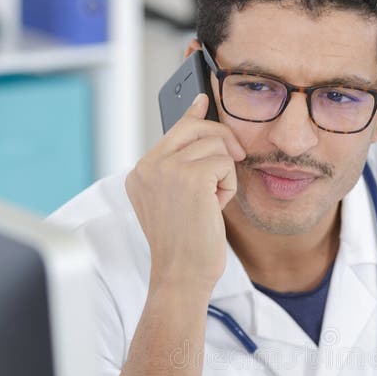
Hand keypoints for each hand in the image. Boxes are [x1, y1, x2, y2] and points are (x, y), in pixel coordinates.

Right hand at [125, 93, 245, 291]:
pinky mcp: (191, 177)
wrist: (181, 275)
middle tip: (237, 157)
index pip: (171, 131)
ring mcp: (166, 170)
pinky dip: (229, 186)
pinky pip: (225, 164)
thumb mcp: (177, 201)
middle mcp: (147, 167)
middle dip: (222, 139)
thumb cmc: (184, 246)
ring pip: (214, 146)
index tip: (203, 100)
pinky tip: (217, 207)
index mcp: (140, 173)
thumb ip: (182, 168)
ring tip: (213, 202)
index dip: (193, 116)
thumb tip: (201, 133)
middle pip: (195, 128)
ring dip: (224, 174)